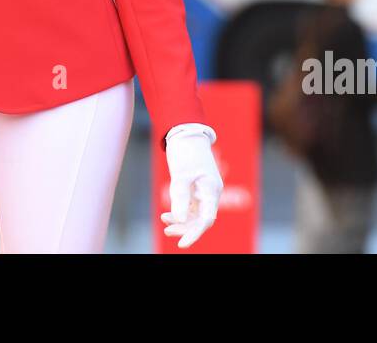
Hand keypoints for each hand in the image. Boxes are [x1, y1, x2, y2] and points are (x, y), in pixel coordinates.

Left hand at [160, 128, 222, 248]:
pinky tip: (167, 215)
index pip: (206, 219)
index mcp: (212, 190)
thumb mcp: (181, 174)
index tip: (182, 244)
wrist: (185, 132)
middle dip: (185, 228)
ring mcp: (204, 191)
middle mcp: (210, 193)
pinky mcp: (196, 189)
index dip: (194, 233)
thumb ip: (180, 197)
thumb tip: (180, 219)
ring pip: (195, 215)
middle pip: (201, 220)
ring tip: (164, 223)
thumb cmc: (186, 151)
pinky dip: (180, 212)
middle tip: (167, 231)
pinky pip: (190, 207)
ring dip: (181, 221)